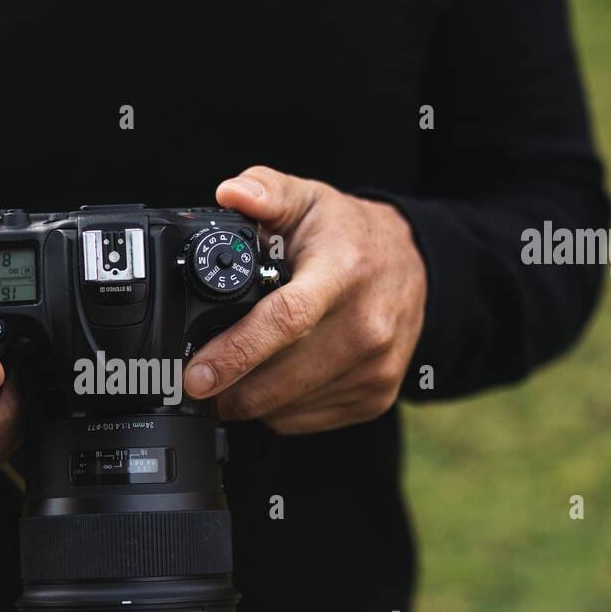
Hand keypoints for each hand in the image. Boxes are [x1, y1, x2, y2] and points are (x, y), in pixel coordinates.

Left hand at [183, 166, 426, 433]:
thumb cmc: (350, 237)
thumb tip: (231, 193)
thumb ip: (266, 191)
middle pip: (280, 378)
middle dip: (228, 388)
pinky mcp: (376, 398)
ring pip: (287, 407)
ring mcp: (375, 368)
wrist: (415, 268)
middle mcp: (366, 326)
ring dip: (248, 400)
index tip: (197, 375)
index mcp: (343, 273)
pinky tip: (273, 379)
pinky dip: (276, 409)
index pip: (286, 320)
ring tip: (233, 374)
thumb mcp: (309, 200)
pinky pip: (304, 420)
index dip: (236, 352)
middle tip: (196, 381)